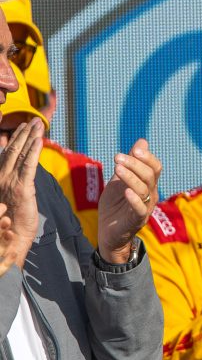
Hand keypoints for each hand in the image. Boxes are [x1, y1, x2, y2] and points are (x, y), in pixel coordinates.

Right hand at [0, 119, 43, 269]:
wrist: (11, 238)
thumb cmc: (12, 220)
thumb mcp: (11, 197)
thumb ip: (14, 181)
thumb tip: (21, 168)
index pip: (7, 155)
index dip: (14, 139)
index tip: (22, 126)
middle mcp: (1, 177)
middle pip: (13, 150)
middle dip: (23, 134)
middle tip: (33, 121)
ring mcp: (10, 181)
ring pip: (20, 154)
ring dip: (29, 137)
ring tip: (38, 124)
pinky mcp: (23, 187)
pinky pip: (29, 165)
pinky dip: (34, 151)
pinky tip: (39, 140)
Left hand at [97, 139, 161, 262]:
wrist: (108, 232)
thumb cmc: (115, 205)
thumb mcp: (119, 180)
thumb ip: (130, 163)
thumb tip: (142, 141)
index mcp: (148, 184)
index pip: (155, 167)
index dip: (147, 157)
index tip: (135, 149)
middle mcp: (151, 194)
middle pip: (150, 175)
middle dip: (134, 164)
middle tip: (117, 157)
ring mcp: (146, 207)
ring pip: (144, 189)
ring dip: (130, 177)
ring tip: (117, 168)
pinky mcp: (137, 220)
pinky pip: (140, 208)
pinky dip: (134, 199)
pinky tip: (126, 191)